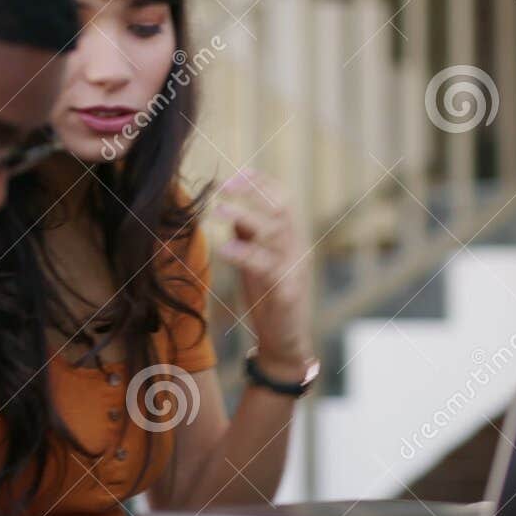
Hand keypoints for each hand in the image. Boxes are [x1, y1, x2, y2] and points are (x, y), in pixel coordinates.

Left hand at [212, 170, 312, 380]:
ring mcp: (294, 269)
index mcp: (291, 240)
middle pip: (282, 209)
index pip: (283, 200)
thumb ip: (249, 238)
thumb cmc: (268, 299)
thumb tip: (231, 212)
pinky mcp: (286, 292)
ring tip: (219, 211)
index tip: (237, 173)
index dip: (261, 183)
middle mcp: (297, 249)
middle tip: (224, 187)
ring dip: (246, 217)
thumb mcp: (257, 263)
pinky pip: (267, 267)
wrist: (285, 342)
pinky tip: (224, 249)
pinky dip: (245, 255)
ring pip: (275, 233)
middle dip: (254, 193)